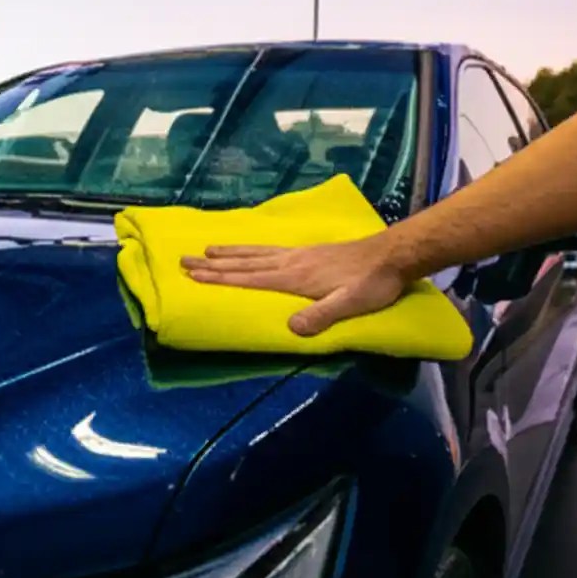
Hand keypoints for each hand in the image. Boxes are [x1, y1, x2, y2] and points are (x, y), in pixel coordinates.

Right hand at [180, 236, 409, 335]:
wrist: (392, 255)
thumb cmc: (372, 283)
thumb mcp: (351, 304)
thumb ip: (322, 316)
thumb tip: (291, 328)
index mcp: (294, 277)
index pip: (250, 278)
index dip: (221, 279)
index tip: (193, 275)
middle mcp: (290, 262)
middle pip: (245, 263)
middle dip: (214, 264)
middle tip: (184, 259)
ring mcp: (298, 255)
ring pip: (255, 253)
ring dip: (229, 254)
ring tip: (206, 250)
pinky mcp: (307, 252)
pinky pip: (269, 249)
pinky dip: (251, 249)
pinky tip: (248, 250)